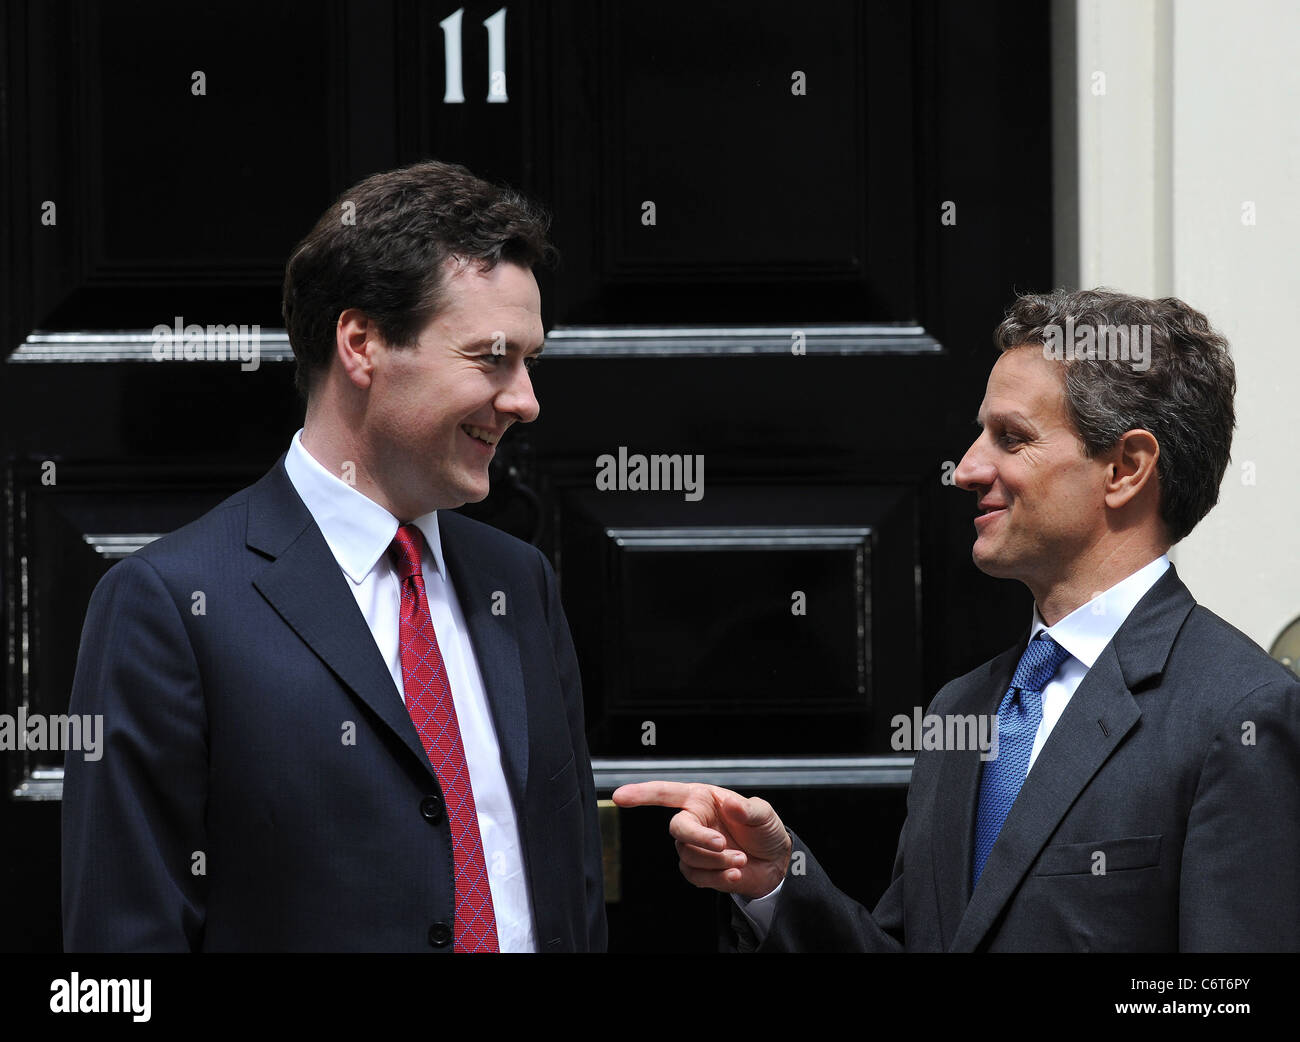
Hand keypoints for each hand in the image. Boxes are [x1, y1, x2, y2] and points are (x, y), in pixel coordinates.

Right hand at [612, 781, 791, 898]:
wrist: (775, 863)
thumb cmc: (765, 830)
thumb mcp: (763, 814)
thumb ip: (748, 809)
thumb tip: (732, 805)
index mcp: (702, 799)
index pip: (666, 793)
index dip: (642, 794)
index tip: (620, 796)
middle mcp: (693, 821)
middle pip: (677, 830)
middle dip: (698, 839)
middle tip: (723, 844)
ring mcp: (693, 847)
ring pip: (688, 856)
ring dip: (717, 860)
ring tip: (740, 859)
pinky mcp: (699, 870)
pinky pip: (696, 876)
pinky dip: (718, 877)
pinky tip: (735, 873)